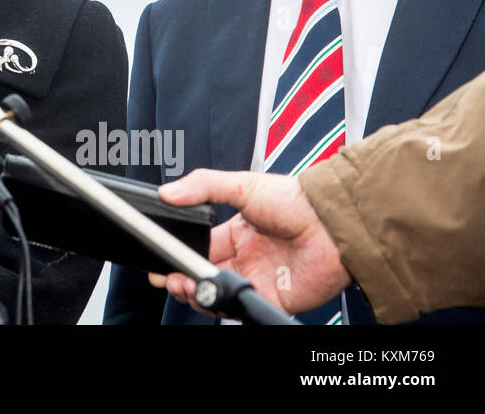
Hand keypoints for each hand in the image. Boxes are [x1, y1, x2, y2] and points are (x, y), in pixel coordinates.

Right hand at [147, 169, 351, 316]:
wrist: (332, 221)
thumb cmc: (297, 200)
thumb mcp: (242, 184)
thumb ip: (203, 186)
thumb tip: (168, 192)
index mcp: (236, 234)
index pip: (199, 249)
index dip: (178, 256)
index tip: (160, 259)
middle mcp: (245, 259)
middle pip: (203, 276)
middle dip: (181, 279)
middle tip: (166, 278)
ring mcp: (258, 280)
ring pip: (216, 296)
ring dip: (195, 294)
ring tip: (183, 285)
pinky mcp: (272, 299)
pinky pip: (241, 308)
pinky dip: (221, 306)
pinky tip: (211, 293)